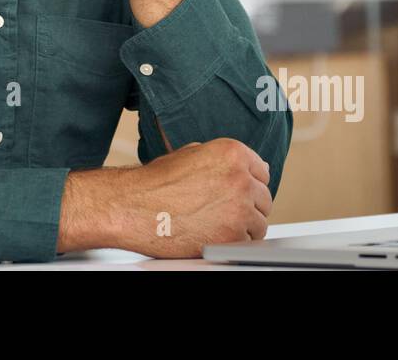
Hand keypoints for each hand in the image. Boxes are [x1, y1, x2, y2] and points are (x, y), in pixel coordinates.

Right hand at [57, 139, 271, 256]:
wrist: (133, 206)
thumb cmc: (155, 182)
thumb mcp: (190, 154)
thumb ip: (220, 161)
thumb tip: (239, 170)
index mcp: (232, 153)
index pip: (262, 171)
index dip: (250, 183)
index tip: (242, 192)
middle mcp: (241, 178)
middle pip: (264, 198)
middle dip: (248, 205)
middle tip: (226, 211)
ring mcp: (239, 209)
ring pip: (259, 223)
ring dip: (243, 226)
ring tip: (217, 225)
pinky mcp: (232, 236)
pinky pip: (247, 243)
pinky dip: (233, 243)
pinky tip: (213, 235)